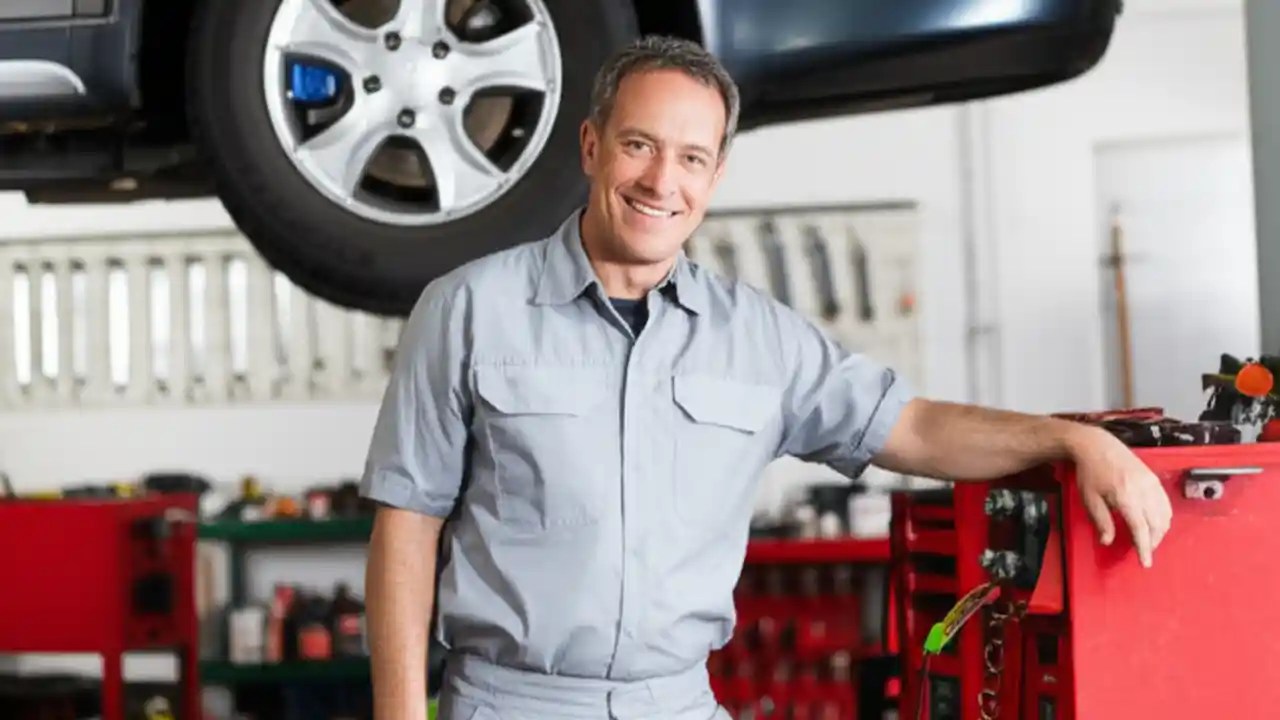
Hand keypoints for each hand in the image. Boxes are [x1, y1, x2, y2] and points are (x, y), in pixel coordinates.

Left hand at [1067, 425, 1172, 567]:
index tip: (1145, 563)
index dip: (1145, 548)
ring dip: (1160, 531)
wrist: (1096, 445)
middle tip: (1143, 552)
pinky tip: (1155, 523)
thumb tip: (1107, 541)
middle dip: (1153, 542)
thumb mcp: (1089, 498)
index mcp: (1126, 497)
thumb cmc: (1089, 472)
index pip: (1141, 529)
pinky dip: (1164, 517)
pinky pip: (1165, 503)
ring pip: (1165, 515)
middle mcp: (1143, 491)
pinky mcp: (1154, 479)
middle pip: (1156, 525)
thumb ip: (1101, 521)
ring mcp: (1151, 484)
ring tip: (1148, 540)